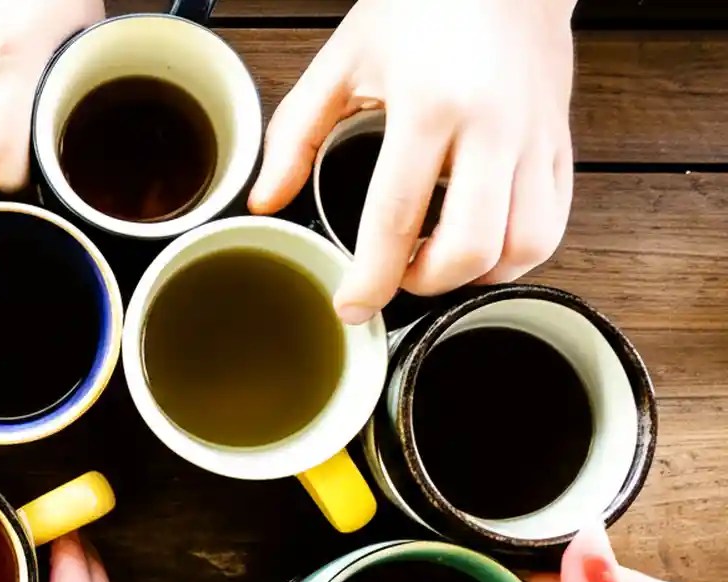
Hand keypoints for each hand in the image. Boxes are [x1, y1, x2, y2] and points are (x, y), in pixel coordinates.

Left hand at [248, 0, 575, 323]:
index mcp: (428, 106)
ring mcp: (534, 136)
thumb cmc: (422, 4)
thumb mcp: (342, 60)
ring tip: (439, 262)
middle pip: (470, 246)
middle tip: (397, 276)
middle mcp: (490, 127)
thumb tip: (266, 200)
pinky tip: (482, 242)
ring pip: (526, 244)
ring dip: (479, 274)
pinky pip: (555, 219)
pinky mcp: (561, 140)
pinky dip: (519, 249)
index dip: (372, 277)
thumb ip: (296, 134)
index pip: (395, 217)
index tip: (351, 306)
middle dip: (427, 283)